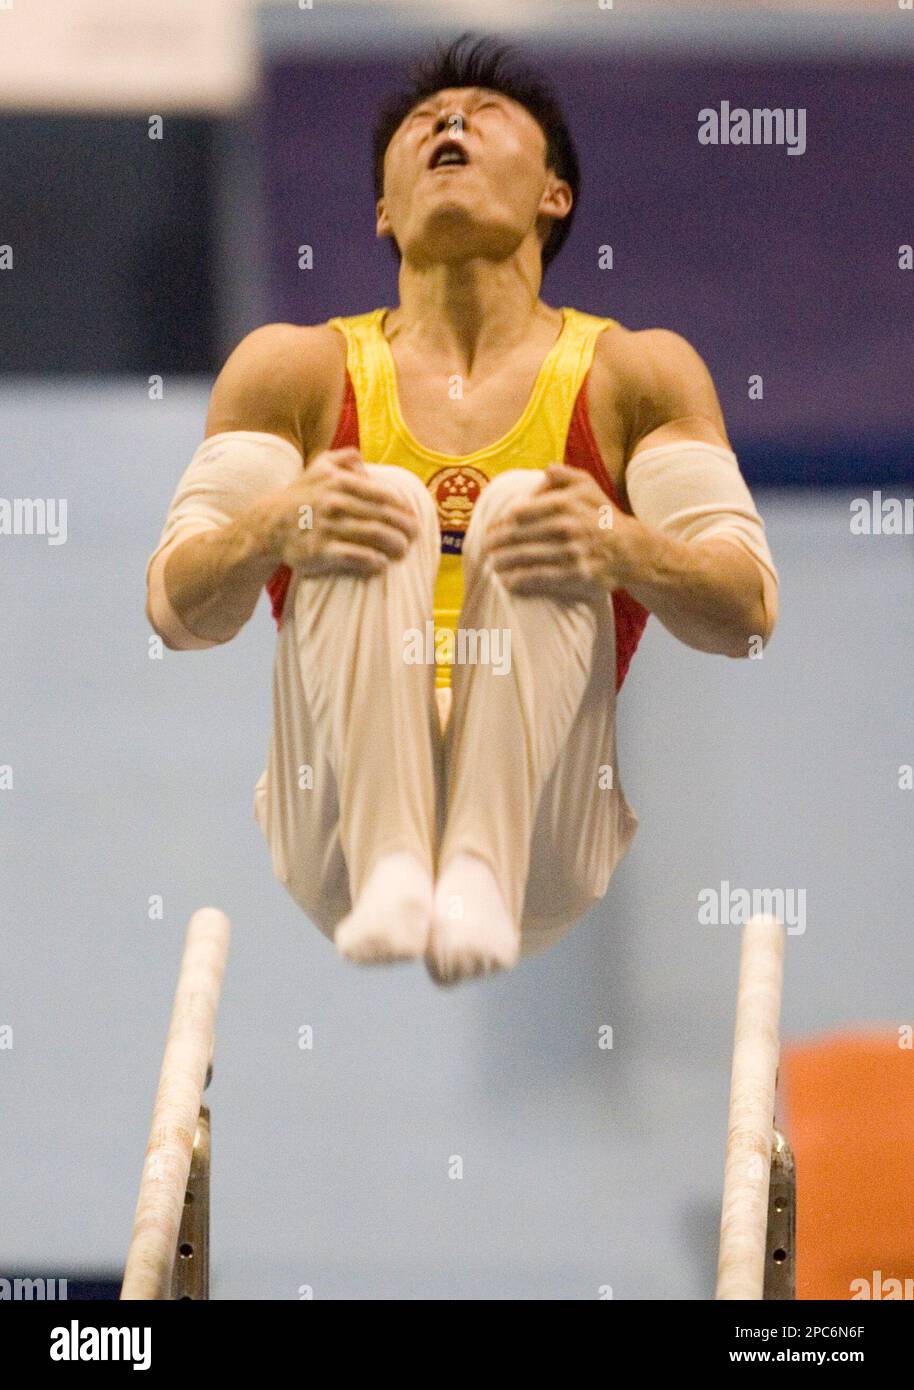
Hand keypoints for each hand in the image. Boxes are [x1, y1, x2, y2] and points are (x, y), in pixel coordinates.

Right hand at [255, 447, 418, 577]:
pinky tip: (381, 565)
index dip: (403, 508)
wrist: (269, 525)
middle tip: (414, 537)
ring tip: (403, 551)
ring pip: (374, 536)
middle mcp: (333, 502)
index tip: (413, 517)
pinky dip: (374, 562)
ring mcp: (327, 527)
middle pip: (382, 516)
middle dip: (404, 528)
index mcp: (338, 481)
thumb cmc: (301, 497)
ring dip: (395, 545)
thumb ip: (344, 458)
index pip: (382, 495)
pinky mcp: (321, 551)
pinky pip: (357, 557)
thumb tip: (369, 468)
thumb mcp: (318, 466)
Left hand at [486, 463, 637, 599]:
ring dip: (505, 563)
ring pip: (527, 558)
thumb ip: (562, 474)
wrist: (631, 549)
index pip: (521, 512)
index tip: (491, 529)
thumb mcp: (588, 485)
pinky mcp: (577, 574)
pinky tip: (508, 582)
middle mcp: (568, 526)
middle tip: (487, 548)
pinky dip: (521, 581)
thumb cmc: (602, 515)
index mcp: (566, 502)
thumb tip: (541, 472)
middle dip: (498, 544)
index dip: (501, 523)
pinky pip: (542, 578)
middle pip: (519, 536)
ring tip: (493, 565)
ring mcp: (573, 552)